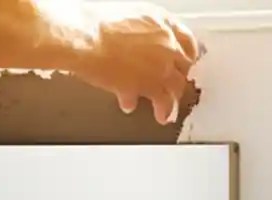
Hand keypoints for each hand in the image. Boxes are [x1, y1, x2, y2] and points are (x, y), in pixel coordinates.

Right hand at [71, 2, 202, 124]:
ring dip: (169, 103)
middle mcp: (167, 45)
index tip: (185, 62)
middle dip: (179, 79)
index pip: (188, 41)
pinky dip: (147, 108)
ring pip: (175, 89)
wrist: (83, 37)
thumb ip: (143, 28)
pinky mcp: (147, 87)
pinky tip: (133, 106)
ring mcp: (160, 68)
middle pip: (184, 68)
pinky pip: (156, 102)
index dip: (187, 54)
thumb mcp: (128, 14)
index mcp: (163, 23)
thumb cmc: (95, 21)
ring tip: (163, 113)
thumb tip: (140, 35)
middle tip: (176, 88)